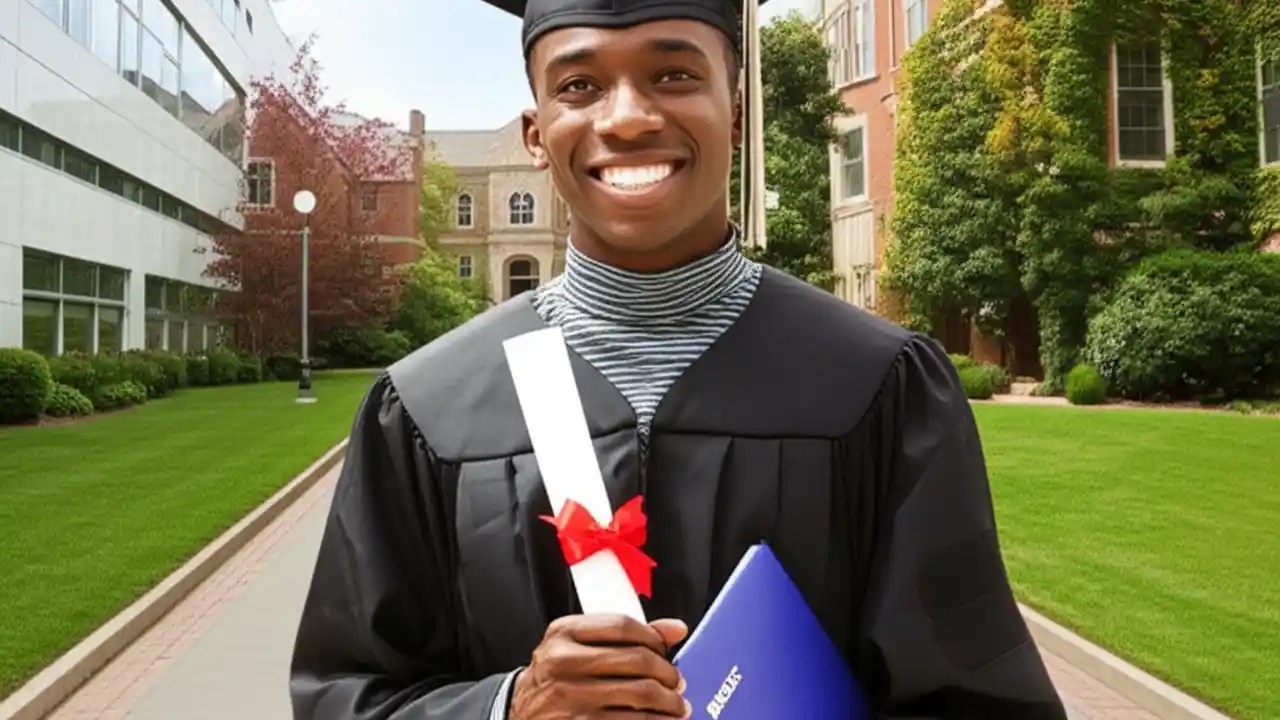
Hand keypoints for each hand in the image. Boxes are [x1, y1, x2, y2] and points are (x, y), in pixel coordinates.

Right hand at [510, 614, 690, 718]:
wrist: (522, 714)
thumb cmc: (557, 678)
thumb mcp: (578, 646)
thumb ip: (623, 635)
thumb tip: (676, 629)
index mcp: (563, 633)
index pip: (622, 626)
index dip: (653, 637)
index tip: (665, 650)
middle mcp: (562, 661)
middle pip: (637, 660)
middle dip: (668, 673)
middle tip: (677, 682)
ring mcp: (570, 696)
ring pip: (641, 693)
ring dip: (669, 702)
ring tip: (676, 705)